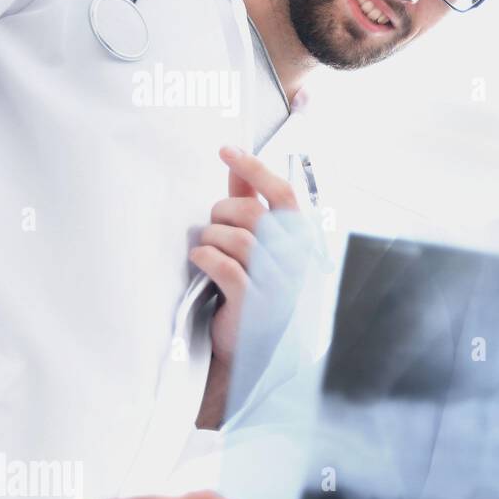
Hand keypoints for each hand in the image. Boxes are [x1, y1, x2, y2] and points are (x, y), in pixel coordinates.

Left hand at [190, 145, 298, 370]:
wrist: (245, 348)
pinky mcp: (255, 304)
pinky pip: (226, 267)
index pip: (283, 194)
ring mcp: (278, 283)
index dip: (255, 169)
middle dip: (222, 212)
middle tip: (211, 227)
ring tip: (205, 250)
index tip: (226, 151)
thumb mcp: (255, 244)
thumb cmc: (250, 289)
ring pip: (239, 239)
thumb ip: (249, 205)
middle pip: (255, 214)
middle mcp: (295, 260)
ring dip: (211, 239)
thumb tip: (237, 166)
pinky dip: (205, 259)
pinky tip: (199, 262)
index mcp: (298, 240)